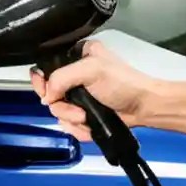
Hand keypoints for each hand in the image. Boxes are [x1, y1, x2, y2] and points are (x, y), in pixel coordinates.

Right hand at [29, 39, 155, 140]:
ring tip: (86, 118)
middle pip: (47, 94)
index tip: (48, 93)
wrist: (144, 107)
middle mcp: (72, 75)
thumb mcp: (91, 70)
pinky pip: (67, 123)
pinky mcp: (81, 113)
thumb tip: (47, 98)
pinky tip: (89, 126)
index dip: (41, 82)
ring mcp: (76, 96)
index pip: (44, 67)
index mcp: (75, 57)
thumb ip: (62, 77)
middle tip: (76, 110)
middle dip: (61, 106)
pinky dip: (77, 128)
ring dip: (70, 119)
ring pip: (56, 111)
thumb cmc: (124, 84)